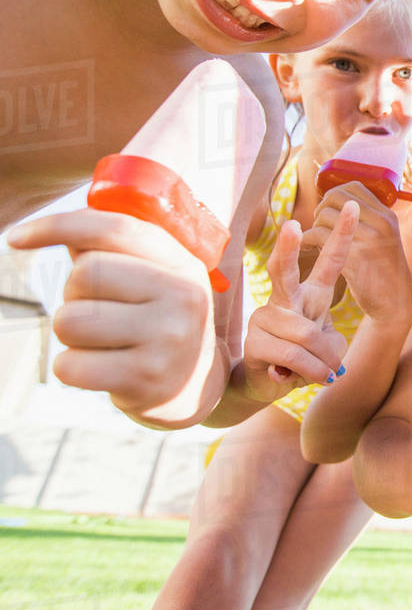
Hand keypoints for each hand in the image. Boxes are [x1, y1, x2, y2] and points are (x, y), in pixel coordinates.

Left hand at [7, 209, 220, 427]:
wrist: (196, 384)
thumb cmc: (157, 321)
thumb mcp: (155, 279)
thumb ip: (113, 251)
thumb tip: (54, 231)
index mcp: (183, 263)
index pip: (115, 229)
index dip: (59, 225)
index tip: (16, 238)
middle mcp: (182, 296)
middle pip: (84, 274)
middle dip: (73, 295)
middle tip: (98, 313)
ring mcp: (167, 339)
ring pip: (70, 321)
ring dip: (70, 334)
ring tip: (102, 342)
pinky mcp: (145, 378)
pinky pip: (70, 366)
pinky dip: (72, 368)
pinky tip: (103, 369)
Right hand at [241, 202, 357, 402]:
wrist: (267, 383)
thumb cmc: (304, 358)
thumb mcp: (327, 348)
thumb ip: (328, 345)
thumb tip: (318, 358)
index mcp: (311, 294)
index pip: (329, 260)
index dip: (342, 234)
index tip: (355, 207)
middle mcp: (284, 299)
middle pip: (284, 270)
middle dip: (288, 248)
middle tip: (292, 224)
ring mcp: (265, 318)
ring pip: (305, 334)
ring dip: (321, 361)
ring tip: (320, 372)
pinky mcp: (254, 342)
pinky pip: (293, 356)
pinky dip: (308, 372)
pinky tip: (295, 378)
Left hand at [303, 181, 411, 321]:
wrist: (396, 304)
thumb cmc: (383, 271)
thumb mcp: (385, 238)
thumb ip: (368, 219)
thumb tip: (333, 200)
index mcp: (387, 215)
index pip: (353, 186)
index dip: (334, 195)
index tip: (328, 210)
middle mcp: (381, 222)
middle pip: (335, 197)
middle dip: (320, 209)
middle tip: (319, 226)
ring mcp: (369, 239)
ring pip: (324, 216)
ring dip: (313, 228)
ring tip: (314, 242)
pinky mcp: (354, 258)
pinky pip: (319, 237)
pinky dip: (307, 241)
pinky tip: (307, 249)